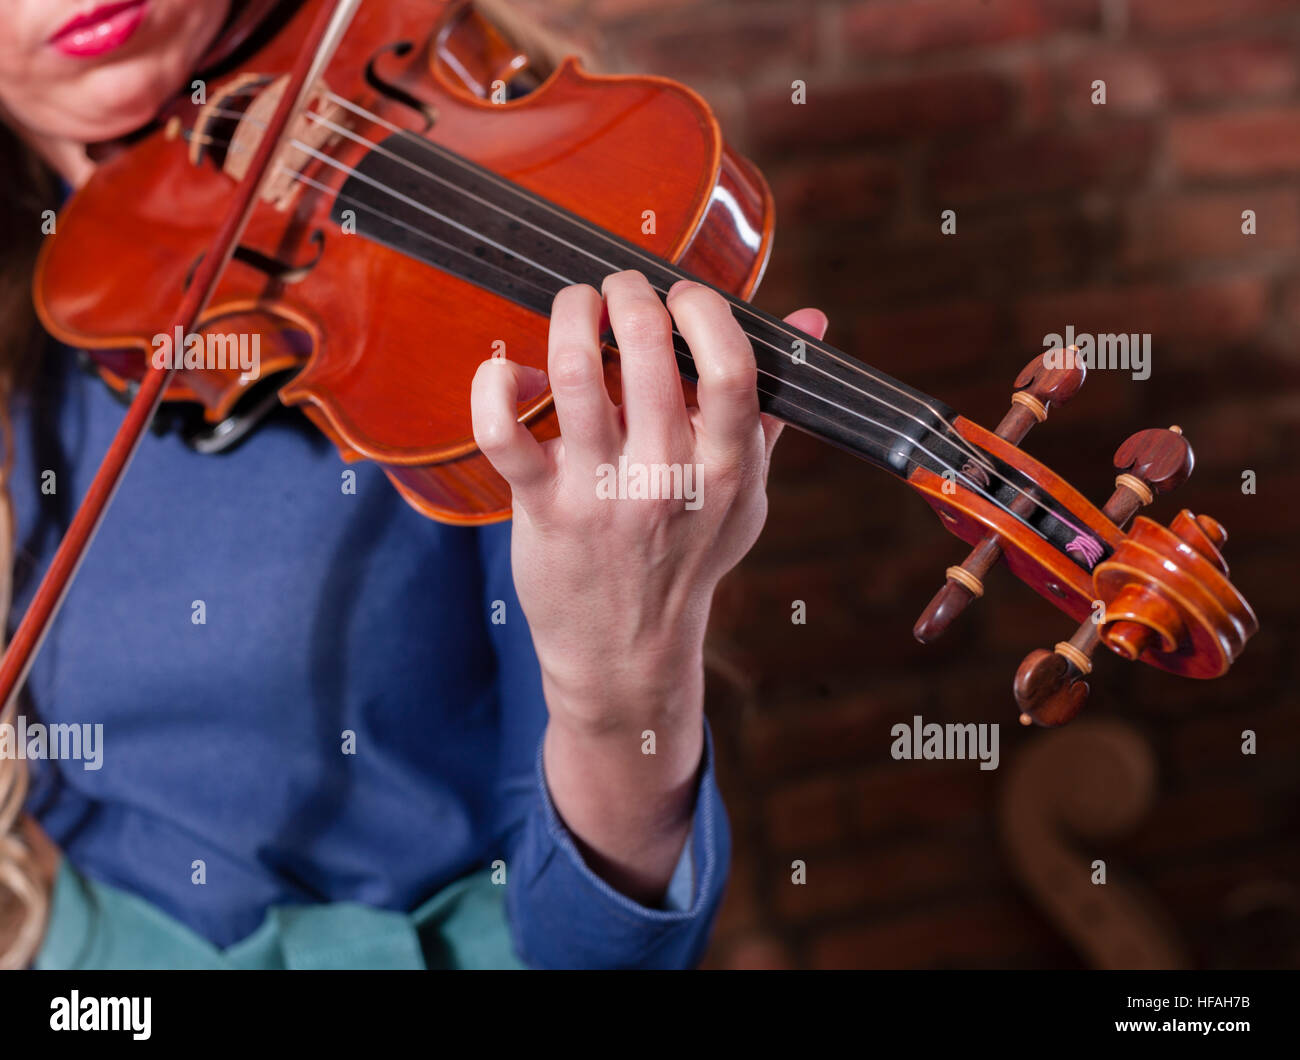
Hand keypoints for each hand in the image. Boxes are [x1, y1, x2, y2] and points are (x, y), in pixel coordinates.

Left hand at [470, 269, 827, 900]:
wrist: (629, 654)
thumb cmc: (688, 559)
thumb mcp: (746, 492)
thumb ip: (771, 404)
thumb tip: (812, 318)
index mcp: (726, 467)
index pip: (730, 366)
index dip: (704, 310)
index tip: (686, 297)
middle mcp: (666, 476)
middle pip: (645, 348)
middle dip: (628, 293)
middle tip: (620, 290)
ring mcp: (601, 492)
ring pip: (573, 372)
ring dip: (570, 315)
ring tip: (575, 308)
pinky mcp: (542, 507)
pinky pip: (503, 428)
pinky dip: (495, 383)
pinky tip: (510, 371)